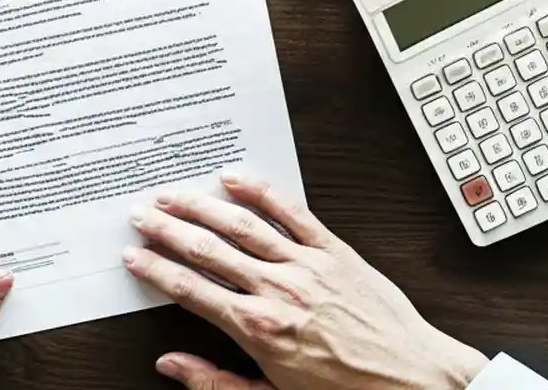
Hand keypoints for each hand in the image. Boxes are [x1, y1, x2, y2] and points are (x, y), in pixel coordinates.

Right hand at [123, 172, 487, 389]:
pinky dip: (261, 192)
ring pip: (242, 225)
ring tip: (175, 193)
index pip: (190, 289)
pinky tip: (237, 178)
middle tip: (141, 214)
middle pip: (207, 249)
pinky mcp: (335, 251)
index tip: (134, 255)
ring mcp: (306, 265)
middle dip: (168, 229)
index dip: (156, 269)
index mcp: (257, 329)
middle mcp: (277, 290)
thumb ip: (215, 382)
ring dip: (202, 205)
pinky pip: (292, 212)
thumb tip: (170, 364)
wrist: (413, 380)